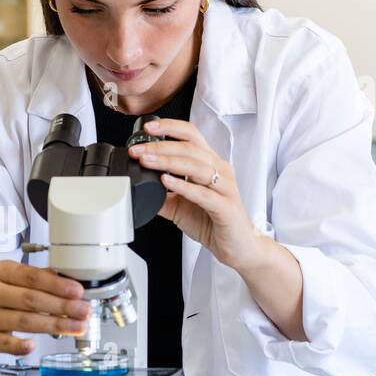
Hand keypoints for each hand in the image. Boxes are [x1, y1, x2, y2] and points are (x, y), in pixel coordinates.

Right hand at [0, 260, 89, 375]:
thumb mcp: (6, 281)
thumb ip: (34, 278)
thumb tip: (66, 277)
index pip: (31, 276)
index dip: (57, 284)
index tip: (77, 291)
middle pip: (31, 299)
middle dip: (61, 306)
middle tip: (83, 310)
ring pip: (24, 321)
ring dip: (54, 325)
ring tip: (75, 327)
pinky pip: (6, 343)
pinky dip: (20, 345)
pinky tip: (34, 345)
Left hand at [128, 118, 263, 270]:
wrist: (238, 248)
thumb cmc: (215, 222)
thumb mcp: (180, 206)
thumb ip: (162, 195)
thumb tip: (138, 189)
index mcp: (210, 165)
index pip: (192, 136)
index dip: (170, 128)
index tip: (147, 128)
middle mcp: (220, 170)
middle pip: (190, 148)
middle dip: (160, 146)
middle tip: (138, 150)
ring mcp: (225, 187)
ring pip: (196, 166)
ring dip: (168, 161)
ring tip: (147, 161)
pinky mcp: (226, 207)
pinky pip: (203, 193)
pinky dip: (183, 185)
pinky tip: (166, 181)